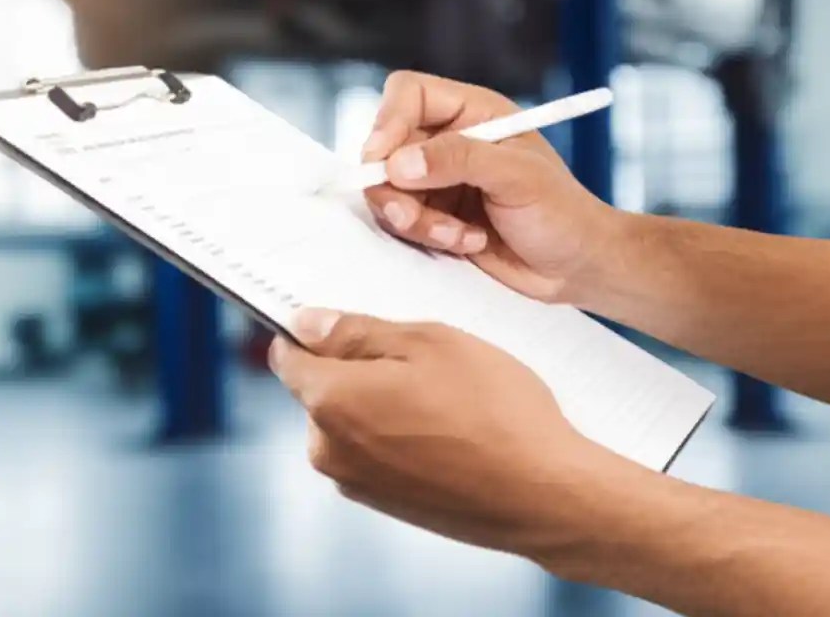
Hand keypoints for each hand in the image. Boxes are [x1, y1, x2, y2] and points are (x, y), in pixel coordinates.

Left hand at [269, 307, 610, 556]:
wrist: (542, 495)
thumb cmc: (494, 411)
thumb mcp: (431, 343)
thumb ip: (357, 332)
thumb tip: (305, 324)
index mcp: (331, 401)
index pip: (287, 356)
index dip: (312, 332)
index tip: (346, 323)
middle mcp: (329, 450)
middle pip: (322, 391)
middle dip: (359, 369)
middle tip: (422, 360)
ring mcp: (356, 484)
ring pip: (353, 422)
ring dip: (384, 404)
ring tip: (445, 398)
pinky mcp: (386, 506)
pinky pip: (377, 453)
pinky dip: (401, 437)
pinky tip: (450, 431)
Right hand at [362, 71, 618, 302]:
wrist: (576, 266)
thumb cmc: (562, 212)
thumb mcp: (517, 176)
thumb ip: (460, 160)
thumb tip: (399, 162)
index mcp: (472, 112)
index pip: (408, 95)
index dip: (387, 121)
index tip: (382, 160)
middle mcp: (449, 141)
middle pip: (386, 147)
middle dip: (394, 187)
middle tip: (410, 217)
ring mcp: (438, 182)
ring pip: (388, 190)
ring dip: (415, 220)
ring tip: (458, 236)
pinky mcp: (435, 218)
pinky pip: (403, 224)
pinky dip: (428, 238)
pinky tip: (469, 243)